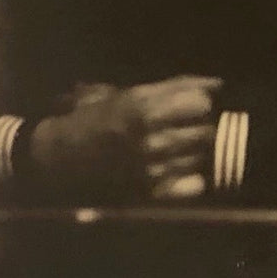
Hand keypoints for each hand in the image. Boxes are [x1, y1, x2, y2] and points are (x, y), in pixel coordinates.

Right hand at [30, 75, 221, 199]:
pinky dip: (194, 178)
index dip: (203, 101)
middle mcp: (151, 137)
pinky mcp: (150, 193)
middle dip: (203, 126)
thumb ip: (176, 86)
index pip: (202, 101)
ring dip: (197, 151)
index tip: (197, 104)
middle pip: (206, 129)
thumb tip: (217, 84)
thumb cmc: (97, 117)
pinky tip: (181, 170)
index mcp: (145, 107)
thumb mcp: (132, 93)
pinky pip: (193, 186)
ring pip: (201, 156)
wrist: (60, 156)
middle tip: (192, 126)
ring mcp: (152, 168)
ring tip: (181, 148)